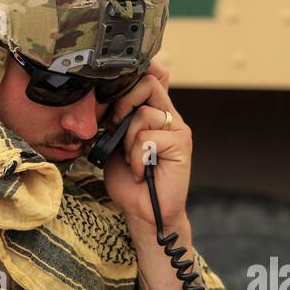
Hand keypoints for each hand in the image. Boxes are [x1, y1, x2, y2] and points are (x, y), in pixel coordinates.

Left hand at [100, 70, 190, 234]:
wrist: (145, 213)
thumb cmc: (130, 182)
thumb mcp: (116, 143)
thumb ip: (119, 120)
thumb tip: (108, 95)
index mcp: (155, 114)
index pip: (150, 76)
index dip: (131, 78)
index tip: (115, 104)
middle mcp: (169, 117)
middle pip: (149, 82)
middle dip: (123, 102)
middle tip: (116, 126)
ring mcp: (178, 130)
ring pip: (144, 114)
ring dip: (128, 141)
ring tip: (132, 161)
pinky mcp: (181, 144)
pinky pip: (149, 137)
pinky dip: (137, 157)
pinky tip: (142, 172)